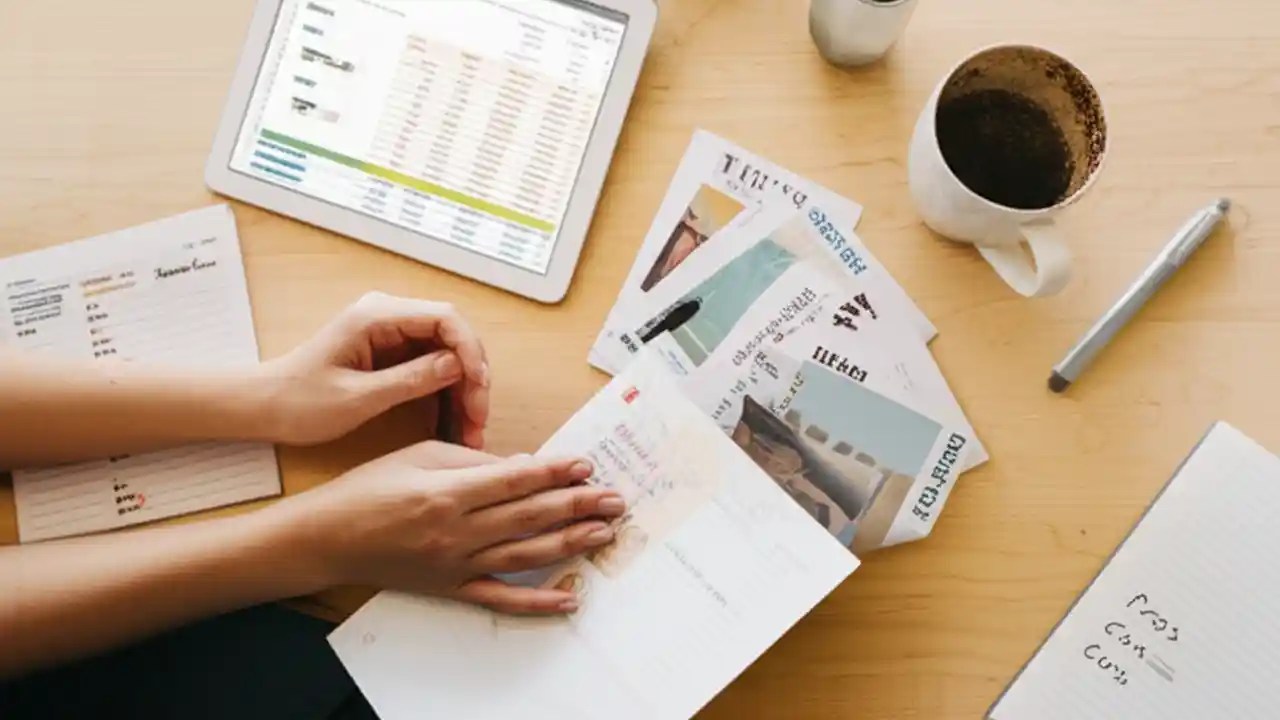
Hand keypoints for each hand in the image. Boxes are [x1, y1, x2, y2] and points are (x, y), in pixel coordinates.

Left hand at [258, 292, 489, 447]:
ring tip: (471, 431)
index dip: (470, 350)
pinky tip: (455, 425)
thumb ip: (410, 379)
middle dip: (472, 377)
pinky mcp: (392, 354)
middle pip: (452, 337)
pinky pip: (432, 368)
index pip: (444, 317)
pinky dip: (447, 396)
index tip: (479, 387)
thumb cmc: (299, 402)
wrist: (265, 407)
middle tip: (478, 420)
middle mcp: (388, 317)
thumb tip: (457, 366)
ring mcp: (391, 334)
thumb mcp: (357, 397)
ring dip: (463, 391)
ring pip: (447, 355)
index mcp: (376, 316)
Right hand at [269, 441, 625, 613]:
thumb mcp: (419, 455)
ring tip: (605, 533)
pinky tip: (570, 596)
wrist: (328, 538)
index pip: (515, 480)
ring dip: (570, 544)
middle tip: (615, 498)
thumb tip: (525, 465)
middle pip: (530, 517)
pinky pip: (502, 598)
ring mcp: (457, 564)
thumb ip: (474, 462)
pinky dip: (538, 601)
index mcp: (447, 491)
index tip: (587, 464)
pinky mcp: (452, 588)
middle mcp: (456, 531)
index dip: (556, 472)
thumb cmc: (370, 488)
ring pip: (525, 555)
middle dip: (578, 505)